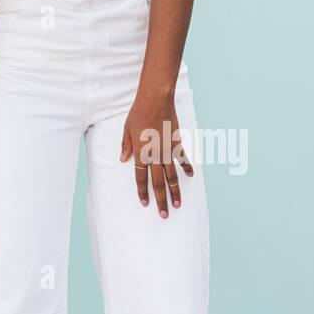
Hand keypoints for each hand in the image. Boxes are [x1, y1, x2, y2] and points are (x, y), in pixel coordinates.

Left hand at [120, 95, 194, 218]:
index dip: (143, 191)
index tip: (145, 203)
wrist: (155, 99)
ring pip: (172, 175)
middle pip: (158, 182)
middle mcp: (155, 155)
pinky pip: (182, 158)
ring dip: (175, 191)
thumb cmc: (138, 113)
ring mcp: (167, 150)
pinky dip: (187, 167)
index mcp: (141, 153)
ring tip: (177, 204)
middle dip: (161, 199)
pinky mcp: (177, 142)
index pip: (141, 178)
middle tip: (164, 214)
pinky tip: (190, 176)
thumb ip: (126, 146)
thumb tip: (123, 160)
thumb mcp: (126, 130)